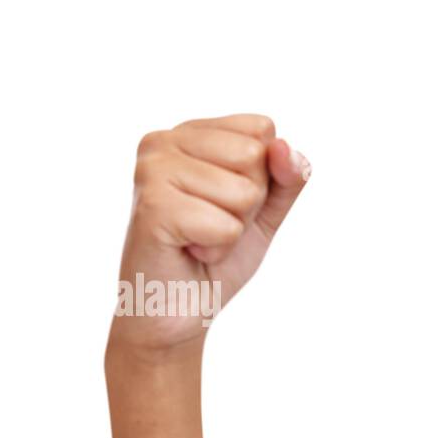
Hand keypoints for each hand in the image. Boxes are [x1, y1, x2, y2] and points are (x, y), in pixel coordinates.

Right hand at [110, 113, 309, 355]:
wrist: (176, 308)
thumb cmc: (215, 256)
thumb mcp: (265, 211)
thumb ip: (286, 177)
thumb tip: (284, 147)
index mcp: (189, 132)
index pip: (261, 129)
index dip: (262, 176)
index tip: (226, 202)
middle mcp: (163, 140)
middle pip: (254, 156)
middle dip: (248, 203)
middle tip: (211, 224)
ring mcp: (153, 170)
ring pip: (244, 192)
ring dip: (232, 229)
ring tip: (198, 238)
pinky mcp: (152, 206)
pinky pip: (226, 225)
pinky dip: (218, 249)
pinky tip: (188, 251)